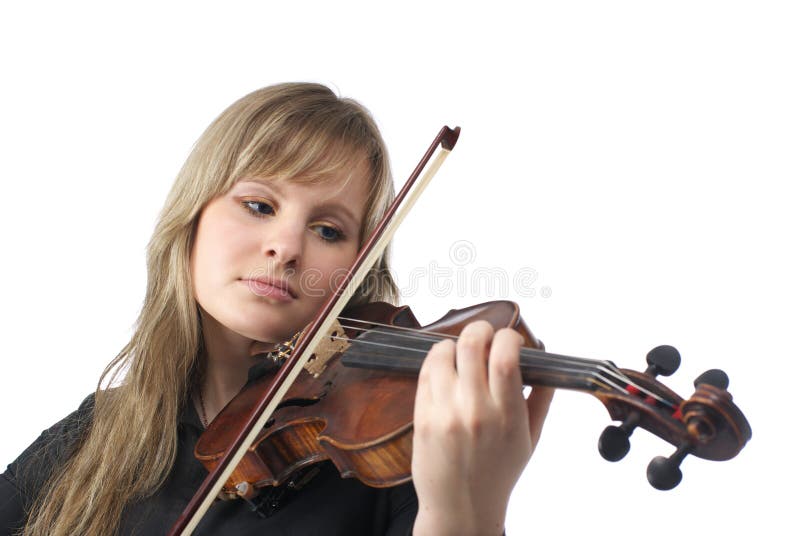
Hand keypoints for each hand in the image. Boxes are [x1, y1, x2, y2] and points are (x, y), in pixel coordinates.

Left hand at [411, 320, 553, 535]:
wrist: (461, 506)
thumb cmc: (498, 473)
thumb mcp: (530, 440)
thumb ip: (541, 399)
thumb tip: (547, 366)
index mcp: (508, 416)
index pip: (506, 357)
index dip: (509, 337)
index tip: (511, 339)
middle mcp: (475, 411)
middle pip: (472, 345)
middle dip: (480, 329)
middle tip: (485, 334)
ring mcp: (445, 413)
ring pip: (444, 353)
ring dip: (455, 343)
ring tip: (462, 351)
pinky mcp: (422, 416)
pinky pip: (426, 372)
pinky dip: (436, 360)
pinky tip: (445, 365)